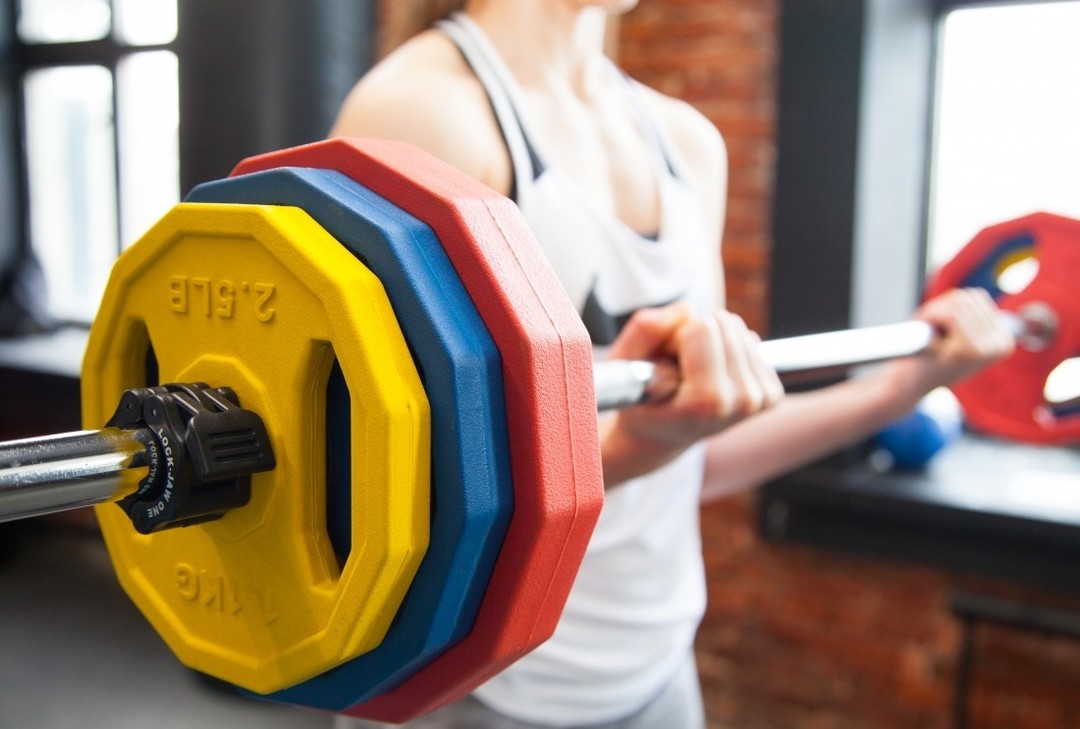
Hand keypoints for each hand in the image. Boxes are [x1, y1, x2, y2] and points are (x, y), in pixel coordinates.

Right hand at [599, 302, 783, 482]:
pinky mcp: (771, 394)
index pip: (703, 326)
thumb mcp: (625, 366)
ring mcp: (760, 400)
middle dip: (695, 337)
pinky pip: (750, 340)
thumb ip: (644, 332)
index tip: (666, 367)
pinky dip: (726, 351)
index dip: (676, 337)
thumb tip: (685, 309)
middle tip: (679, 369)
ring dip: (710, 344)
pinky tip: (710, 376)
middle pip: (724, 322)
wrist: (662, 436)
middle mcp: (742, 402)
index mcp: (708, 401)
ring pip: (738, 328)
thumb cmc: (641, 400)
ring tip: (692, 374)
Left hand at [888, 287, 1014, 394]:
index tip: (939, 330)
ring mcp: (987, 348)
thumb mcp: (953, 334)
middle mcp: (1001, 344)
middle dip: (940, 308)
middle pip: (968, 297)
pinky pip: (950, 314)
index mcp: (1002, 340)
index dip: (947, 305)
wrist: (908, 386)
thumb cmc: (927, 356)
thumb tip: (975, 295)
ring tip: (927, 336)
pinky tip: (926, 338)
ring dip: (933, 314)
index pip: (977, 297)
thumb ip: (968, 315)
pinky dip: (931, 318)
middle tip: (928, 332)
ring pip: (958, 303)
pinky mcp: (968, 351)